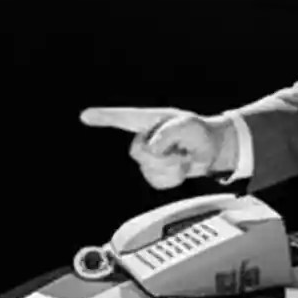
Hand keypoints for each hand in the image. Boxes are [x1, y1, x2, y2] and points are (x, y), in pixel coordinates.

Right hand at [80, 107, 236, 188]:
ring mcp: (149, 156)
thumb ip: (168, 133)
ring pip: (148, 170)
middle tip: (180, 152)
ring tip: (183, 158)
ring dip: (171, 168)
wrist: (212, 150)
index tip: (85, 116)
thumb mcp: (188, 125)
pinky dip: (173, 179)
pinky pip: (156, 182)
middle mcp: (145, 138)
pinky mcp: (155, 172)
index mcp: (149, 120)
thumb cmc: (199, 131)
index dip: (103, 117)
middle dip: (161, 156)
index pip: (122, 118)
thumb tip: (152, 148)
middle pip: (137, 152)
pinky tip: (181, 169)